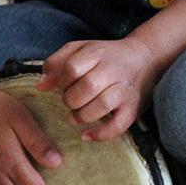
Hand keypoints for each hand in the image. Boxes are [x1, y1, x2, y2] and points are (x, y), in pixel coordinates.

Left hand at [36, 36, 157, 141]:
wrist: (145, 58)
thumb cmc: (105, 56)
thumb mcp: (80, 49)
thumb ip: (56, 63)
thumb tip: (41, 86)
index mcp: (96, 53)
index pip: (72, 67)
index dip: (60, 81)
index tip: (59, 86)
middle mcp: (113, 70)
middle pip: (87, 87)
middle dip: (70, 99)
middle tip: (68, 102)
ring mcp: (124, 90)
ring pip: (101, 105)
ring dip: (81, 116)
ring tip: (74, 117)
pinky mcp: (133, 107)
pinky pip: (119, 125)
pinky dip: (100, 134)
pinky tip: (86, 135)